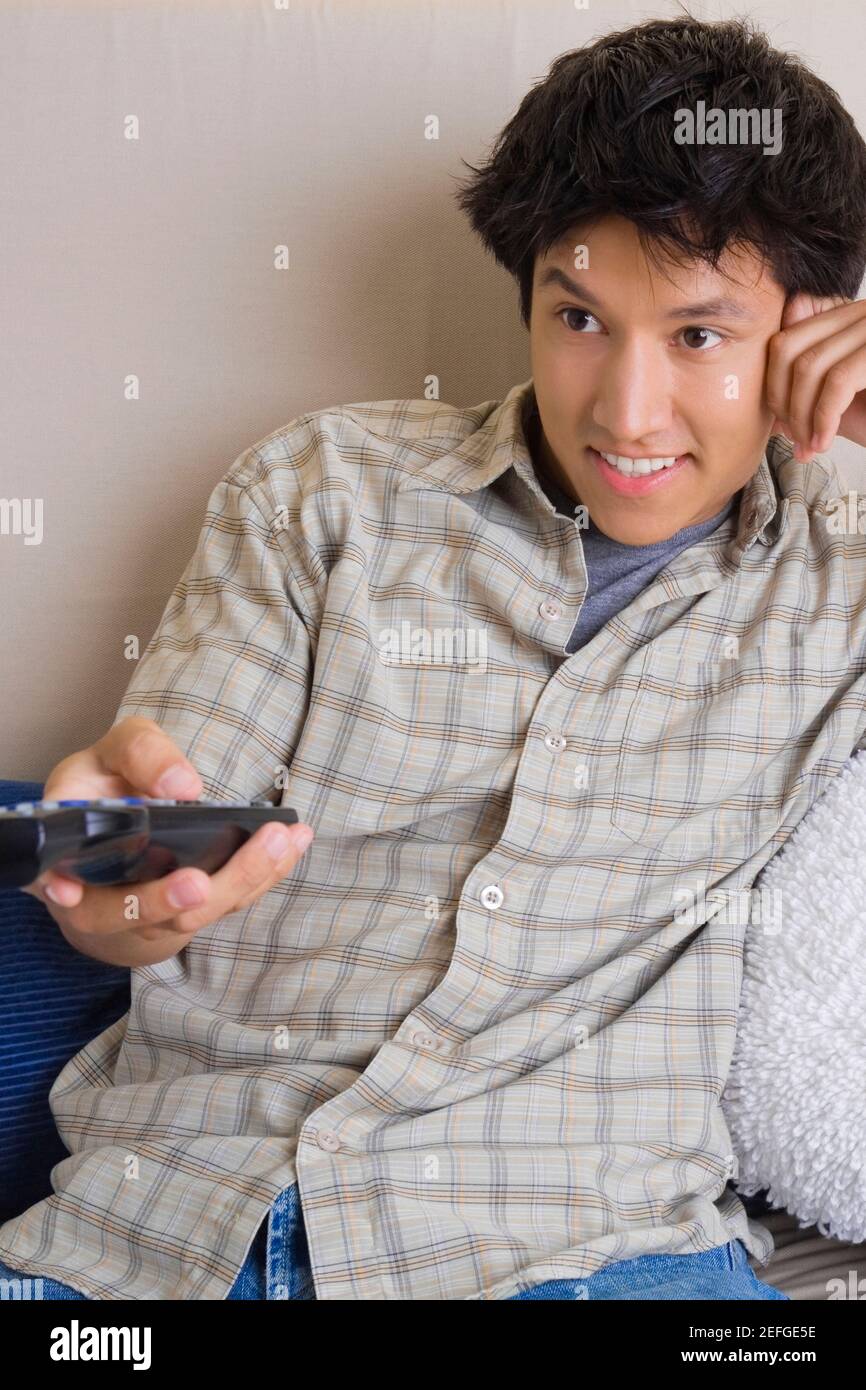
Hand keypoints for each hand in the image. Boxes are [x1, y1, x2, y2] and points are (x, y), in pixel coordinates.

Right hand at [23, 715, 313, 967]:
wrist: (123, 831)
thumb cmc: (111, 783)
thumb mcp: (115, 752)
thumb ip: (142, 754)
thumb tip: (179, 787)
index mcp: (69, 859)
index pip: (56, 881)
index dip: (59, 888)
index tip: (67, 891)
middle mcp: (104, 900)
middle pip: (139, 914)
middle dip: (175, 897)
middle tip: (207, 876)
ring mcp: (152, 915)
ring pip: (193, 916)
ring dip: (242, 880)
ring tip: (282, 839)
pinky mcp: (193, 911)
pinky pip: (227, 902)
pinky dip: (265, 873)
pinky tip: (295, 840)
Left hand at [765, 292, 865, 463]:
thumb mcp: (840, 403)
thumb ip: (808, 390)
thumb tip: (766, 396)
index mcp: (849, 318)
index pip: (786, 339)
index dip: (773, 386)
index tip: (783, 425)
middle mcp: (864, 312)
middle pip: (791, 348)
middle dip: (783, 402)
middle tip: (795, 440)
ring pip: (811, 365)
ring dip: (802, 416)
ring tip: (810, 447)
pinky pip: (838, 380)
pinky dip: (822, 418)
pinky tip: (823, 442)